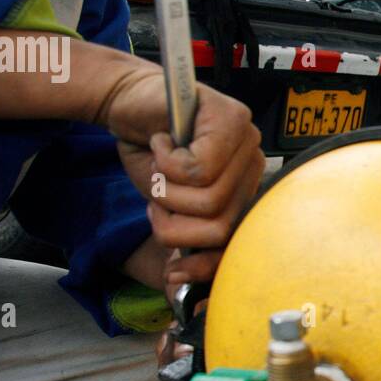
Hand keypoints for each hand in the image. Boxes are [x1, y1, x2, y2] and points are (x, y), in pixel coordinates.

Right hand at [103, 73, 263, 283]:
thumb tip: (184, 278)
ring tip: (159, 169)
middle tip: (157, 199)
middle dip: (175, 223)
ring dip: (167, 192)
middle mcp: (253, 162)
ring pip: (210, 199)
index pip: (239, 239)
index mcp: (244, 187)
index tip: (176, 273)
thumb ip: (186, 232)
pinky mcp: (230, 117)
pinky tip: (162, 143)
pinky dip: (166, 162)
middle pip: (222, 224)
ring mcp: (247, 138)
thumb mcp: (168, 203)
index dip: (206, 262)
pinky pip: (198, 168)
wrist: (128, 102)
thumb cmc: (149, 153)